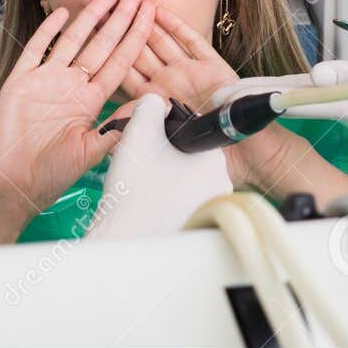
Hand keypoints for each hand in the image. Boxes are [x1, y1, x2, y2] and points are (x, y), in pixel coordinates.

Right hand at [0, 0, 156, 216]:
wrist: (11, 185)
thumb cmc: (51, 174)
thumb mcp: (90, 153)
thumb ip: (116, 129)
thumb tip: (149, 109)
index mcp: (91, 100)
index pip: (120, 60)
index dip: (135, 35)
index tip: (150, 12)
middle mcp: (72, 85)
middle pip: (101, 44)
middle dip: (119, 16)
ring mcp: (46, 80)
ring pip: (72, 40)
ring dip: (89, 16)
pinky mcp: (20, 81)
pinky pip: (36, 50)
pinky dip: (47, 32)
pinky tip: (60, 13)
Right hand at [88, 95, 231, 239]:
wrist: (125, 243)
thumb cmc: (135, 190)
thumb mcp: (139, 134)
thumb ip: (150, 106)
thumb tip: (156, 104)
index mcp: (214, 159)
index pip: (193, 129)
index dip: (165, 129)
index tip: (147, 141)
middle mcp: (222, 185)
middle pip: (188, 154)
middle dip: (163, 154)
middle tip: (139, 163)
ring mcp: (212, 210)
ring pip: (184, 179)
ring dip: (163, 176)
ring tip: (141, 185)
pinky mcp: (198, 228)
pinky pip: (182, 202)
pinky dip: (164, 199)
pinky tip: (146, 203)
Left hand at [121, 4, 288, 189]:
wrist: (245, 155)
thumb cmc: (204, 156)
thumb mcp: (160, 145)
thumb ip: (135, 130)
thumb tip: (106, 124)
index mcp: (151, 101)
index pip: (122, 68)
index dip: (104, 46)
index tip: (85, 24)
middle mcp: (167, 83)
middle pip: (136, 47)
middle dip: (117, 22)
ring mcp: (189, 72)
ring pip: (161, 39)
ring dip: (143, 16)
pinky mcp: (212, 67)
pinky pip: (191, 42)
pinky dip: (176, 26)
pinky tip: (159, 8)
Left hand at [214, 45, 347, 128]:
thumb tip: (315, 77)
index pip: (291, 101)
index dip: (255, 100)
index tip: (225, 102)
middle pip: (288, 99)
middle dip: (251, 99)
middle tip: (214, 100)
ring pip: (301, 95)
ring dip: (269, 94)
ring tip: (237, 94)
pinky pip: (321, 90)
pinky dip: (296, 88)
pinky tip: (286, 88)